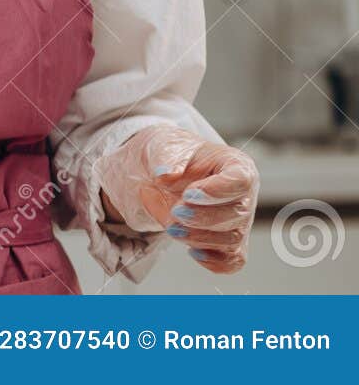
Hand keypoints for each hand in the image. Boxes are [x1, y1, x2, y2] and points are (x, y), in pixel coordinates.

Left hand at [96, 125, 258, 273]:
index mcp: (235, 165)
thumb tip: (164, 174)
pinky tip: (192, 252)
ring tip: (172, 229)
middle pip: (238, 214)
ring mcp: (239, 221)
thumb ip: (165, 156)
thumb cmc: (171, 155)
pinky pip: (232, 261)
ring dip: (200, 238)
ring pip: (233, 239)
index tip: (189, 194)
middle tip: (175, 212)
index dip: (217, 190)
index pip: (241, 180)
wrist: (161, 175)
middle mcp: (243, 195)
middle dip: (203, 218)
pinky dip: (214, 262)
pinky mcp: (229, 243)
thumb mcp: (163, 144)